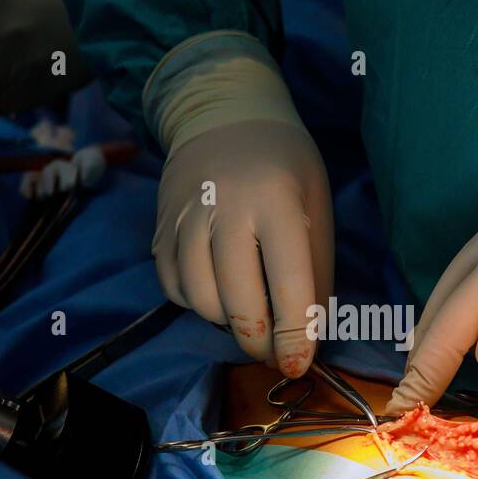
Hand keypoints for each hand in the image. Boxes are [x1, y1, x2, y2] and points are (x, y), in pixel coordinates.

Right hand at [153, 119, 333, 377]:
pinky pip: (174, 287)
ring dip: (228, 324)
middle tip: (274, 352)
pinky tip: (218, 294)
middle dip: (259, 342)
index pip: (287, 284)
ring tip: (249, 317)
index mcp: (276, 201)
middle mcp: (225, 208)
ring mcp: (185, 217)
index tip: (298, 365)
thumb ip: (314, 270)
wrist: (223, 113)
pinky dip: (197, 304)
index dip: (294, 335)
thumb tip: (306, 335)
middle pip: (237, 302)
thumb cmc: (285, 166)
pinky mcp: (160, 227)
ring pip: (201, 301)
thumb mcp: (317, 206)